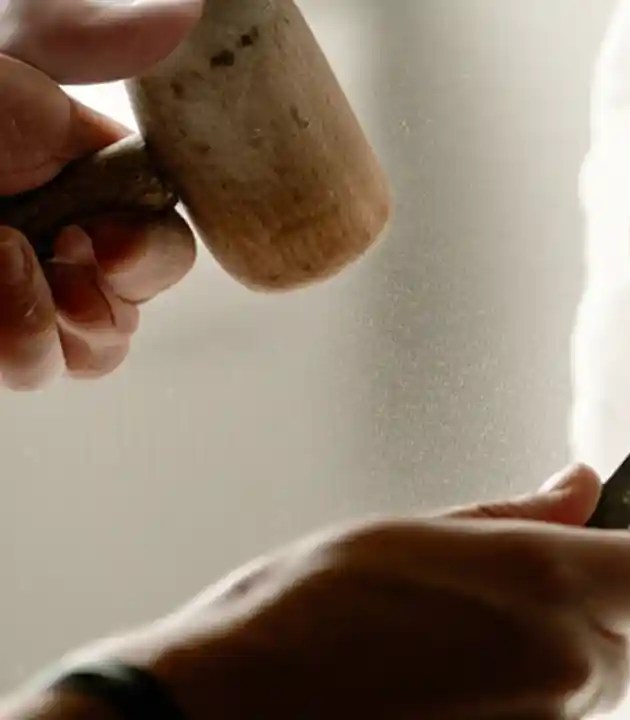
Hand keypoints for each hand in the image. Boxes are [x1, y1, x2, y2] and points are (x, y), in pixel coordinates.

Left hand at [0, 0, 202, 388]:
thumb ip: (88, 35)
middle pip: (121, 323)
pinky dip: (11, 337)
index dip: (149, 261)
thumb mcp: (4, 43)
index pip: (159, 251)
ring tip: (1, 258)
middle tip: (61, 255)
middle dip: (105, 306)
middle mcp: (48, 246)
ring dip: (47, 328)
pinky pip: (19, 363)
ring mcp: (2, 292)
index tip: (104, 242)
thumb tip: (187, 10)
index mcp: (80, 186)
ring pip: (69, 360)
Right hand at [32, 465, 629, 718]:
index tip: (588, 562)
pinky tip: (437, 703)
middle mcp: (561, 670)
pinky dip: (509, 716)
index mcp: (542, 585)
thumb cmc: (294, 623)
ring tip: (441, 664)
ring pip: (580, 698)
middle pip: (622, 647)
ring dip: (539, 679)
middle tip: (483, 616)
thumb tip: (582, 489)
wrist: (220, 719)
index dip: (625, 568)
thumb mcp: (408, 536)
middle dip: (576, 627)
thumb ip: (516, 518)